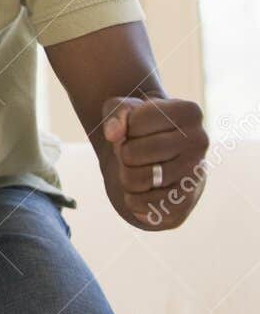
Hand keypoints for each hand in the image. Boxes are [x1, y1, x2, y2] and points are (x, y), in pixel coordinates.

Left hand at [100, 95, 209, 228]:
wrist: (159, 162)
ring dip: (125, 176)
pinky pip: (140, 204)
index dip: (125, 127)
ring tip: (138, 170)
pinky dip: (131, 199)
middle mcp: (200, 141)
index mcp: (189, 112)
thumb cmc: (139, 130)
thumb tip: (113, 134)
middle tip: (133, 153)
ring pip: (134, 180)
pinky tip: (145, 190)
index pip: (136, 121)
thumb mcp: (123, 109)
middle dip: (122, 154)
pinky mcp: (185, 203)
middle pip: (131, 153)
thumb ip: (115, 111)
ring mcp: (196, 174)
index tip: (136, 129)